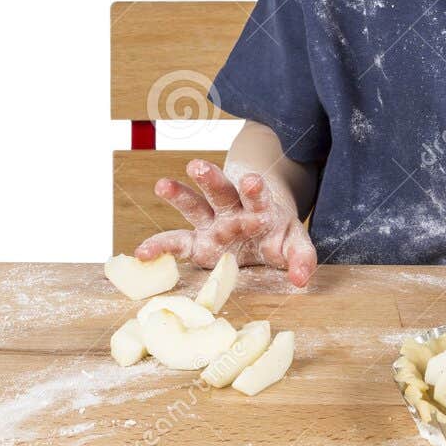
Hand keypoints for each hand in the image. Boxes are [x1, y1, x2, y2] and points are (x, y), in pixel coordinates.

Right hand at [134, 158, 317, 287]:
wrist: (261, 226)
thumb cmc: (277, 233)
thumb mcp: (294, 241)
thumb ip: (301, 257)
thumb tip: (302, 280)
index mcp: (258, 207)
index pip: (256, 195)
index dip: (253, 189)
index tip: (250, 181)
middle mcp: (231, 210)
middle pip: (221, 191)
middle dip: (211, 179)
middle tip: (198, 166)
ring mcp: (211, 224)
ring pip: (195, 206)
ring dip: (180, 196)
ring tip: (162, 185)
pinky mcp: (197, 243)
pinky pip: (176, 242)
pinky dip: (160, 246)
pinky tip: (143, 252)